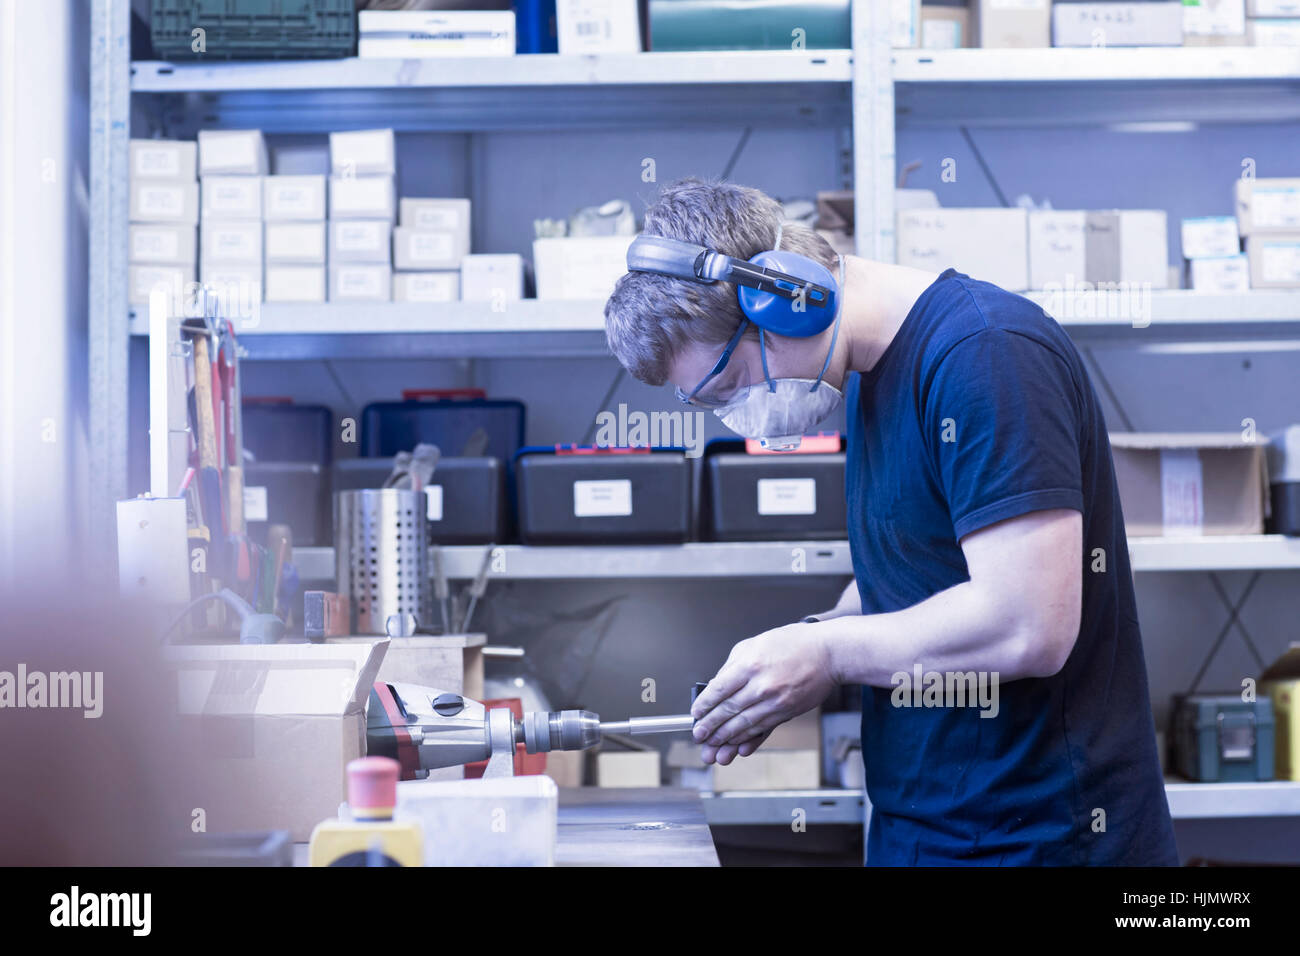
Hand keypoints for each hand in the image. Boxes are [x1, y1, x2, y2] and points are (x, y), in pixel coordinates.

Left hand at [690, 621, 836, 763]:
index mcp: (750, 664)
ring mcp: (775, 701)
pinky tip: (737, 746)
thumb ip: (733, 665)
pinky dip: (748, 740)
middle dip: (710, 726)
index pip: (718, 689)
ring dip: (725, 738)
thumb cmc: (793, 644)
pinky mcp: (787, 712)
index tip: (695, 713)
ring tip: (712, 746)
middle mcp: (761, 685)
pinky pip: (762, 729)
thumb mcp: (755, 643)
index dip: (704, 704)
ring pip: (743, 724)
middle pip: (728, 710)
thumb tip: (716, 685)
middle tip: (699, 735)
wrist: (829, 653)